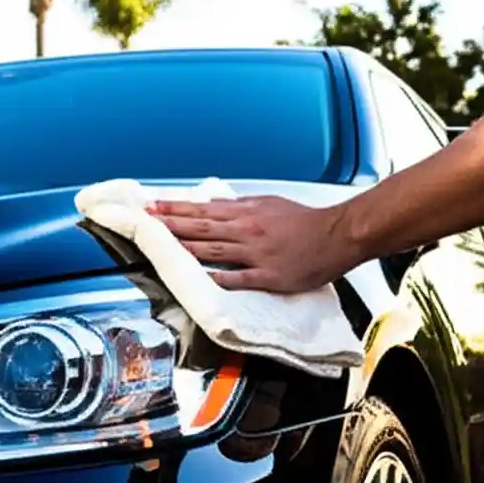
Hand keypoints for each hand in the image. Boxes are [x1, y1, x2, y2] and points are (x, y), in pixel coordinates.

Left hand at [145, 195, 361, 292]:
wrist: (338, 235)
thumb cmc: (305, 221)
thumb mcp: (268, 204)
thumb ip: (238, 206)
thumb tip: (212, 204)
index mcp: (246, 213)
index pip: (201, 210)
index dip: (174, 210)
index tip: (151, 208)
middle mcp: (247, 230)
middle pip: (201, 228)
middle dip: (170, 226)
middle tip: (145, 224)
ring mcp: (257, 253)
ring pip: (214, 251)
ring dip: (185, 248)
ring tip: (162, 248)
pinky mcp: (269, 275)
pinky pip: (240, 277)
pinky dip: (220, 277)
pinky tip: (201, 278)